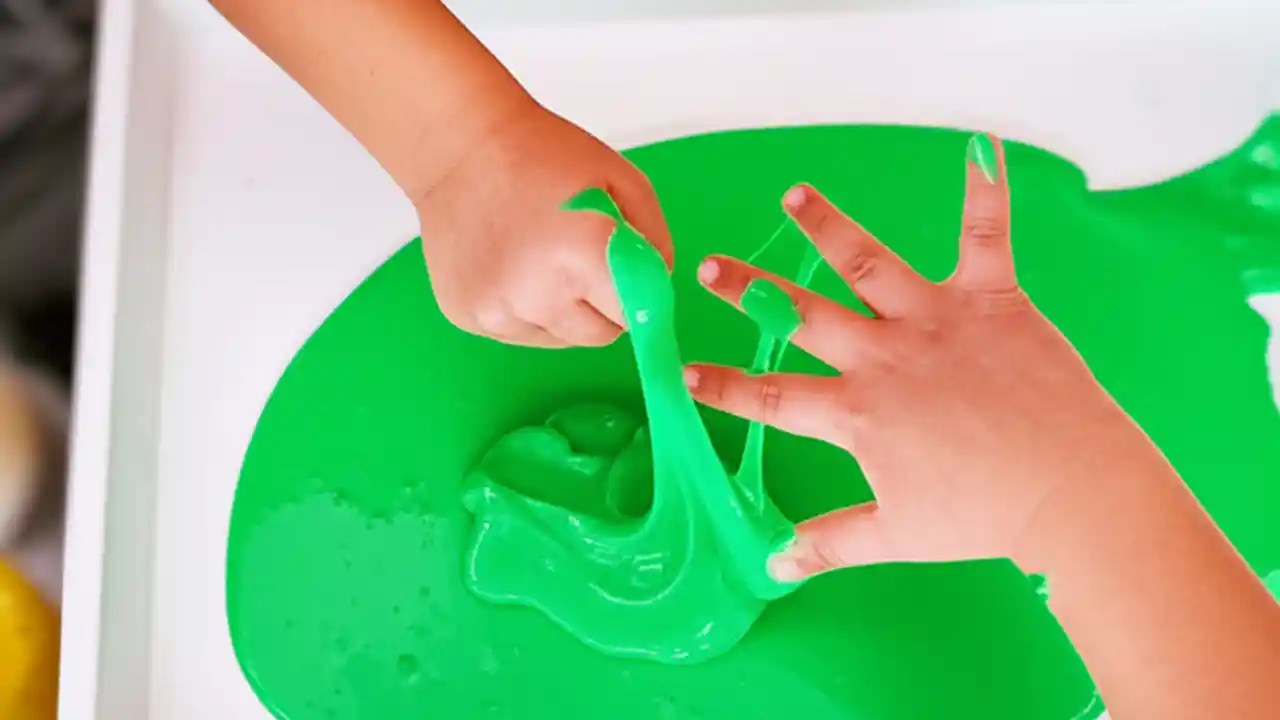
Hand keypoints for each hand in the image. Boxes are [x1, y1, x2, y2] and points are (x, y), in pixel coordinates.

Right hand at [415, 102, 672, 346]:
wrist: (460, 146)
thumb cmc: (544, 155)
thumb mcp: (624, 182)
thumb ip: (655, 243)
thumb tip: (657, 290)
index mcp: (585, 256)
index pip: (635, 317)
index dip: (636, 295)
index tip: (625, 277)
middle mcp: (540, 295)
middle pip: (599, 336)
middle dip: (601, 304)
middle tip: (580, 257)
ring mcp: (499, 310)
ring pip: (558, 337)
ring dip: (560, 308)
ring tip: (540, 255)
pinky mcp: (469, 316)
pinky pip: (518, 331)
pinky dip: (522, 308)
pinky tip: (510, 264)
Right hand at [684, 135, 1173, 580]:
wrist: (1069, 489)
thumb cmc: (984, 516)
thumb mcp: (897, 536)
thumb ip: (831, 543)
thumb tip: (776, 564)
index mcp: (858, 412)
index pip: (774, 396)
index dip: (725, 385)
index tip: (684, 370)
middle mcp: (884, 356)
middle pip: (802, 316)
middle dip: (750, 291)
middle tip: (711, 266)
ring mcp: (934, 320)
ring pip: (868, 262)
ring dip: (828, 226)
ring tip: (796, 196)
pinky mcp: (991, 298)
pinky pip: (985, 235)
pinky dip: (986, 190)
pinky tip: (983, 145)